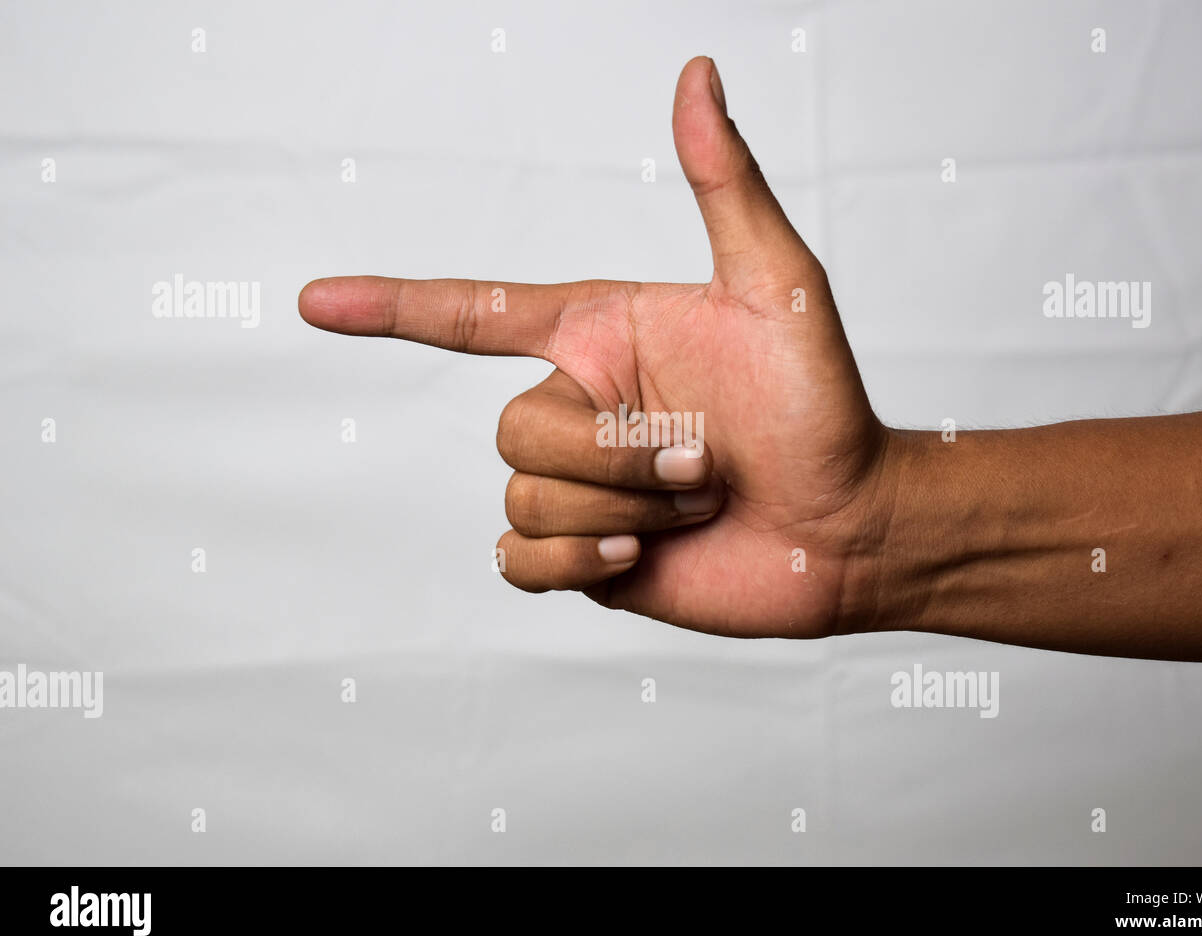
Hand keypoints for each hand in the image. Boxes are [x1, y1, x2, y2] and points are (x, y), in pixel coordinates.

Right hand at [299, 57, 889, 637]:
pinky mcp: (582, 555)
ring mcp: (579, 484)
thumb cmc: (825, 407)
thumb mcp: (780, 286)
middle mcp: (579, 406)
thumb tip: (698, 73)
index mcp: (602, 336)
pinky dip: (572, 561)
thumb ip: (726, 184)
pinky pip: (518, 558)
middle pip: (514, 426)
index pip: (473, 316)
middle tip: (705, 458)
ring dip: (624, 504)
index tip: (316, 304)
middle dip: (615, 452)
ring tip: (699, 499)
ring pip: (525, 493)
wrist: (851, 529)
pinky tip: (637, 555)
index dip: (392, 307)